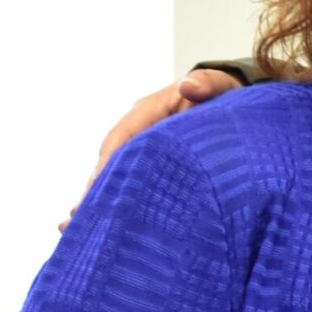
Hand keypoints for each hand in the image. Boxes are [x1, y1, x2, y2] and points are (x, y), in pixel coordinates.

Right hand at [64, 70, 241, 228]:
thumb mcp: (219, 84)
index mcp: (148, 111)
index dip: (107, 165)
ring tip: (81, 228)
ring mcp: (143, 148)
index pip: (119, 140)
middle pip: (111, 162)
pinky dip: (120, 200)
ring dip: (102, 199)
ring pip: (118, 175)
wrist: (230, 97)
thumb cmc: (222, 92)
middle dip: (96, 189)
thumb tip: (189, 87)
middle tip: (80, 218)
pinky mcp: (153, 163)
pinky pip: (132, 181)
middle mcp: (137, 130)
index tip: (96, 190)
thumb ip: (208, 84)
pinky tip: (108, 224)